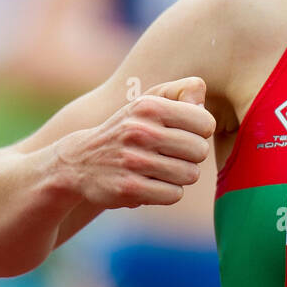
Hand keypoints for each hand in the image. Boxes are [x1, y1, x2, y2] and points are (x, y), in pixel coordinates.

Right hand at [55, 76, 215, 209]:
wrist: (81, 161)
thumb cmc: (131, 130)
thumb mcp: (151, 102)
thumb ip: (184, 92)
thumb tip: (202, 105)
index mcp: (149, 106)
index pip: (205, 122)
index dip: (200, 131)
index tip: (185, 132)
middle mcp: (140, 131)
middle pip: (200, 151)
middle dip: (192, 156)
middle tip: (173, 154)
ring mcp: (133, 161)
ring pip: (190, 175)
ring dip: (180, 175)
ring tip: (161, 168)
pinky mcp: (128, 188)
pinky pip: (174, 194)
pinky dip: (168, 192)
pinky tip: (151, 183)